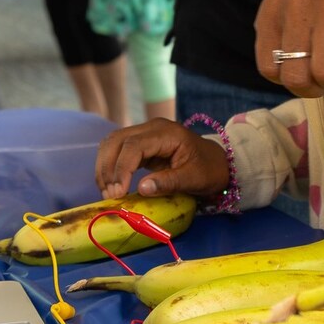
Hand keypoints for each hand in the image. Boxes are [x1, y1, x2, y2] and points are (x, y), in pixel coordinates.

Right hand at [94, 120, 228, 200]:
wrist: (219, 163)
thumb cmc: (209, 170)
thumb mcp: (194, 179)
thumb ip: (169, 182)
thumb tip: (141, 188)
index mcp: (166, 133)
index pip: (133, 145)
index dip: (121, 169)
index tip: (118, 193)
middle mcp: (151, 128)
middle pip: (116, 140)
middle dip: (107, 168)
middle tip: (110, 195)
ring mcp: (145, 134)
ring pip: (112, 144)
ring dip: (105, 168)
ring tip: (107, 193)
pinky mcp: (141, 145)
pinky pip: (117, 151)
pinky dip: (110, 167)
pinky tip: (111, 186)